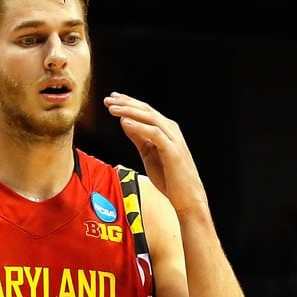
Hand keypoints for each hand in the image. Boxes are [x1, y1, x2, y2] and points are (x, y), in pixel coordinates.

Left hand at [102, 93, 207, 213]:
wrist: (187, 197)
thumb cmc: (170, 178)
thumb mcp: (149, 154)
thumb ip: (139, 138)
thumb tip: (125, 122)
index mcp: (166, 130)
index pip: (145, 111)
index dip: (128, 103)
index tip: (112, 99)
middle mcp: (171, 130)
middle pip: (146, 110)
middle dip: (126, 103)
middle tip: (108, 99)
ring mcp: (173, 139)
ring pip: (150, 118)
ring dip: (130, 111)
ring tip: (113, 109)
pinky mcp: (172, 151)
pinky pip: (154, 134)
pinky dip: (139, 127)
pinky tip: (125, 123)